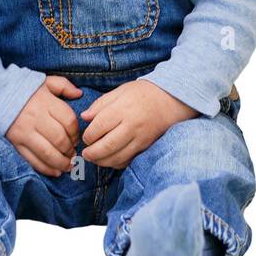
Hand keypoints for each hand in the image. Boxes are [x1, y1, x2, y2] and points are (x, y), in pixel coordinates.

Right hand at [5, 75, 83, 177]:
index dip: (76, 132)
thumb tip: (79, 93)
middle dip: (70, 149)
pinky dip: (46, 168)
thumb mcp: (44, 82)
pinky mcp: (15, 143)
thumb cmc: (23, 90)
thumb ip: (63, 85)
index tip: (77, 138)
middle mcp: (36, 118)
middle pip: (60, 139)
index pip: (68, 121)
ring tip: (68, 165)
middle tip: (74, 153)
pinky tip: (55, 171)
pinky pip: (32, 160)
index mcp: (45, 102)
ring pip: (48, 153)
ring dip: (61, 162)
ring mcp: (24, 132)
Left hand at [79, 79, 196, 169]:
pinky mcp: (146, 146)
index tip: (85, 137)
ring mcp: (140, 138)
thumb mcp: (120, 91)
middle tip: (85, 154)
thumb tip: (84, 117)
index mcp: (123, 109)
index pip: (99, 126)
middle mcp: (132, 125)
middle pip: (107, 146)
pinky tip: (110, 160)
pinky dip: (117, 163)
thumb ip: (100, 104)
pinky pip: (129, 160)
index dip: (88, 135)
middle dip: (92, 153)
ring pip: (117, 157)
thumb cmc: (143, 94)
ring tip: (94, 159)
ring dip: (102, 162)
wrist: (171, 100)